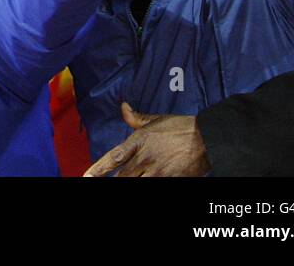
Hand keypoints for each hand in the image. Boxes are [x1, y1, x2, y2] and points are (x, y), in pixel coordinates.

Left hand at [84, 103, 210, 175]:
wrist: (206, 138)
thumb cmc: (181, 127)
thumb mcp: (155, 119)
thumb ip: (136, 118)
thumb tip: (123, 107)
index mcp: (138, 141)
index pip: (114, 157)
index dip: (99, 168)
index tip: (87, 176)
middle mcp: (145, 158)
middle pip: (123, 177)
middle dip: (114, 180)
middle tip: (104, 181)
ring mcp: (158, 172)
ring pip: (136, 184)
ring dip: (130, 183)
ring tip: (128, 180)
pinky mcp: (171, 180)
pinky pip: (155, 187)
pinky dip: (149, 185)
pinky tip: (146, 182)